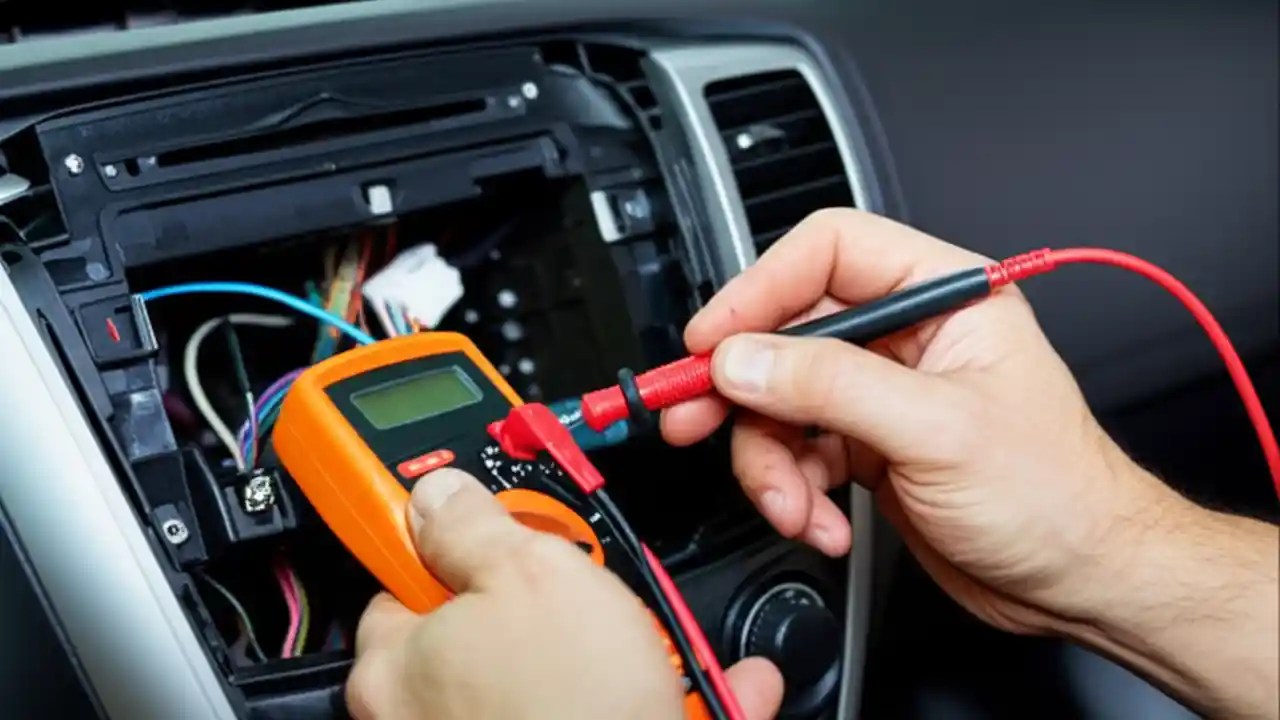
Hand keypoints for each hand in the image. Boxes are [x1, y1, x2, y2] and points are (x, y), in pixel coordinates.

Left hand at [346, 468, 784, 719]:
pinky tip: (708, 687)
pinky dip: (657, 701)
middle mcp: (427, 716)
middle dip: (545, 601)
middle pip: (482, 628)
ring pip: (554, 677)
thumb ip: (474, 525)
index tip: (497, 533)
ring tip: (659, 640)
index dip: (456, 544)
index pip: (400, 581)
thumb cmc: (571, 705)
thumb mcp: (532, 570)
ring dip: (613, 652)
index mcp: (398, 665)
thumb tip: (440, 494)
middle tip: (586, 587)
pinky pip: (602, 712)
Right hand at [662, 208, 1169, 633]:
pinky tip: (819, 521)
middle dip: (740, 386)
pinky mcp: (865, 448)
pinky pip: (794, 453)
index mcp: (942, 296)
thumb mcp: (939, 431)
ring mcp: (880, 394)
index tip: (712, 338)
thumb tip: (745, 358)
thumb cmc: (1057, 495)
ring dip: (768, 460)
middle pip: (787, 332)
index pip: (828, 252)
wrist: (1081, 580)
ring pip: (779, 401)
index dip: (761, 288)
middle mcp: (905, 337)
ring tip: (791, 505)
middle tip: (692, 417)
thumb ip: (832, 387)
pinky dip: (791, 492)